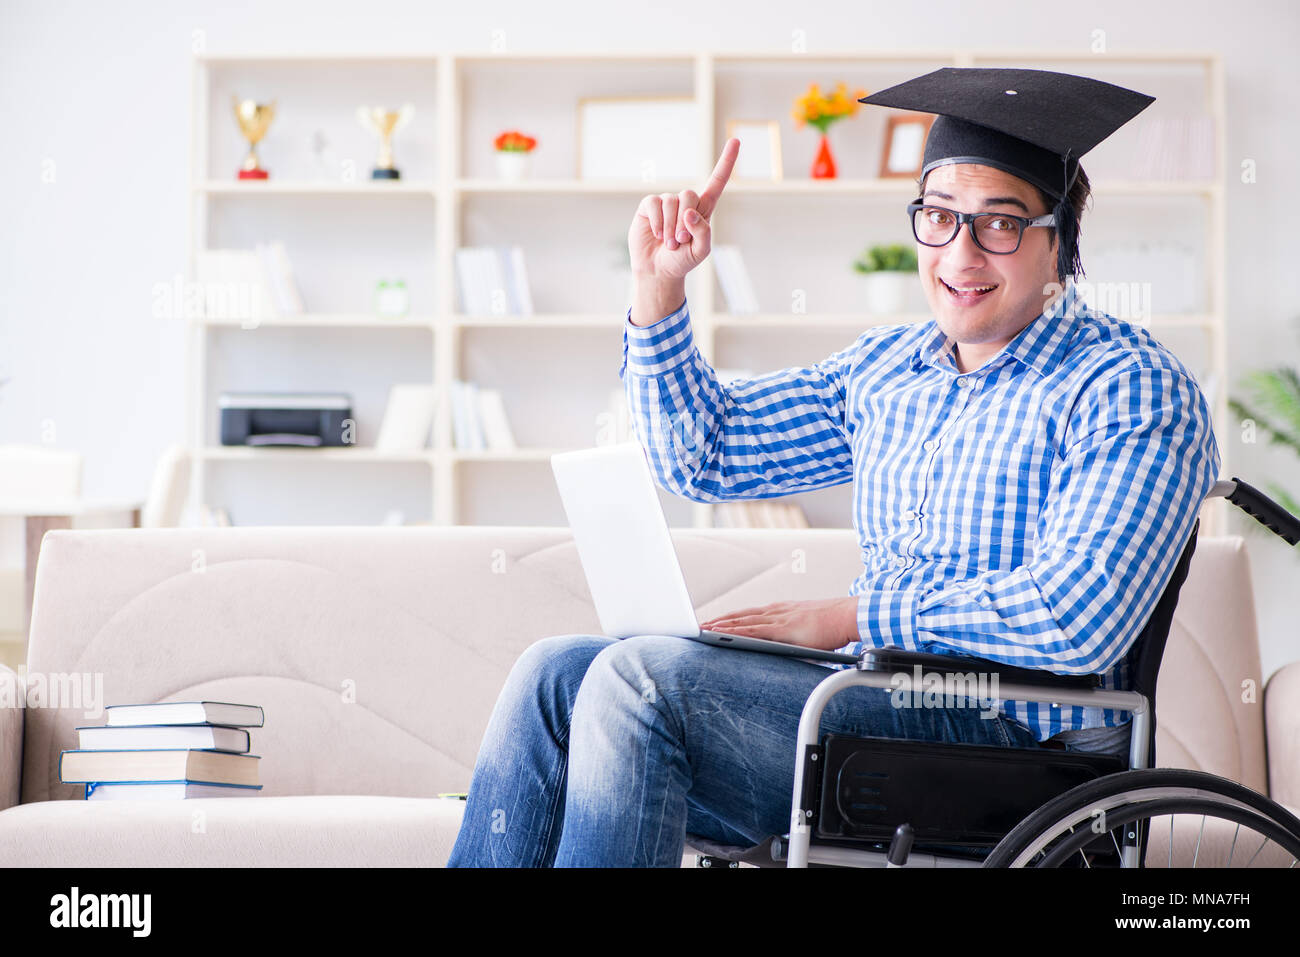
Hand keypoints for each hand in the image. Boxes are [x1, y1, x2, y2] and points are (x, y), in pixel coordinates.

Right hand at [628, 137, 738, 281]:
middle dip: (684, 221)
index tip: (736, 141)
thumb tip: (689, 213)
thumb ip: (703, 232)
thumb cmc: (682, 260)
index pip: (717, 182)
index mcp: (703, 209)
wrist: (658, 270)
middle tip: (680, 241)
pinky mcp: (648, 206)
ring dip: (670, 227)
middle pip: (689, 194)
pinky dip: (657, 222)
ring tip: (669, 243)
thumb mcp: (700, 251)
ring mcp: (666, 202)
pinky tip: (657, 234)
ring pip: (671, 201)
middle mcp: (685, 202)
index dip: (726, 162)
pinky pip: (654, 204)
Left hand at [699, 596, 859, 652]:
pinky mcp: (783, 628)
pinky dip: (736, 631)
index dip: (731, 617)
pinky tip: (724, 634)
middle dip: (720, 620)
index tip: (716, 621)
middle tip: (700, 625)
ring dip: (722, 625)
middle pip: (741, 615)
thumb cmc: (833, 624)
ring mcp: (778, 618)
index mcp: (782, 610)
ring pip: (743, 621)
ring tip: (704, 629)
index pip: (751, 614)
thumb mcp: (808, 627)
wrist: (847, 615)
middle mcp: (777, 611)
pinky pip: (754, 630)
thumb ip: (795, 635)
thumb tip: (788, 645)